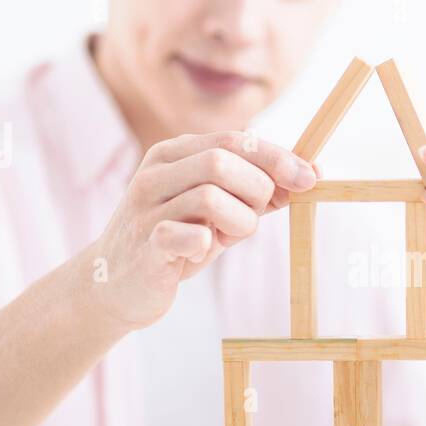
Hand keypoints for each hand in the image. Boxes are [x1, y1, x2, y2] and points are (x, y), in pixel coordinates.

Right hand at [84, 131, 317, 332]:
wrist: (114, 286)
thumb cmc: (176, 243)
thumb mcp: (219, 211)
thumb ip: (258, 191)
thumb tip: (312, 174)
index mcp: (173, 154)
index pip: (235, 140)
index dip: (278, 158)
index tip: (311, 178)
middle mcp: (155, 173)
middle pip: (224, 163)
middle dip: (255, 193)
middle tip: (247, 221)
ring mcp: (146, 208)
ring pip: (212, 199)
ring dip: (237, 224)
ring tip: (223, 239)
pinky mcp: (145, 245)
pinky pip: (188, 235)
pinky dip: (206, 245)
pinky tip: (199, 252)